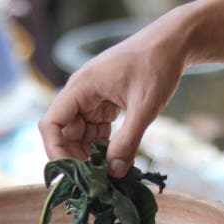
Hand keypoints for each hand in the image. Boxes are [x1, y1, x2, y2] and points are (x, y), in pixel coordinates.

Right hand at [39, 21, 186, 176]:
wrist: (172, 44)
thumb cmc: (157, 66)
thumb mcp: (144, 107)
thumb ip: (128, 142)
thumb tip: (113, 174)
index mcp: (81, 87)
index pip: (51, 124)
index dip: (56, 151)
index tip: (73, 172)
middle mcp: (80, 94)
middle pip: (64, 134)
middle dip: (76, 157)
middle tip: (96, 179)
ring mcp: (91, 100)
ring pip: (79, 136)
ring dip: (90, 155)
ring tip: (108, 173)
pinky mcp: (104, 105)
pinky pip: (94, 132)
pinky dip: (102, 147)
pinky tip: (116, 160)